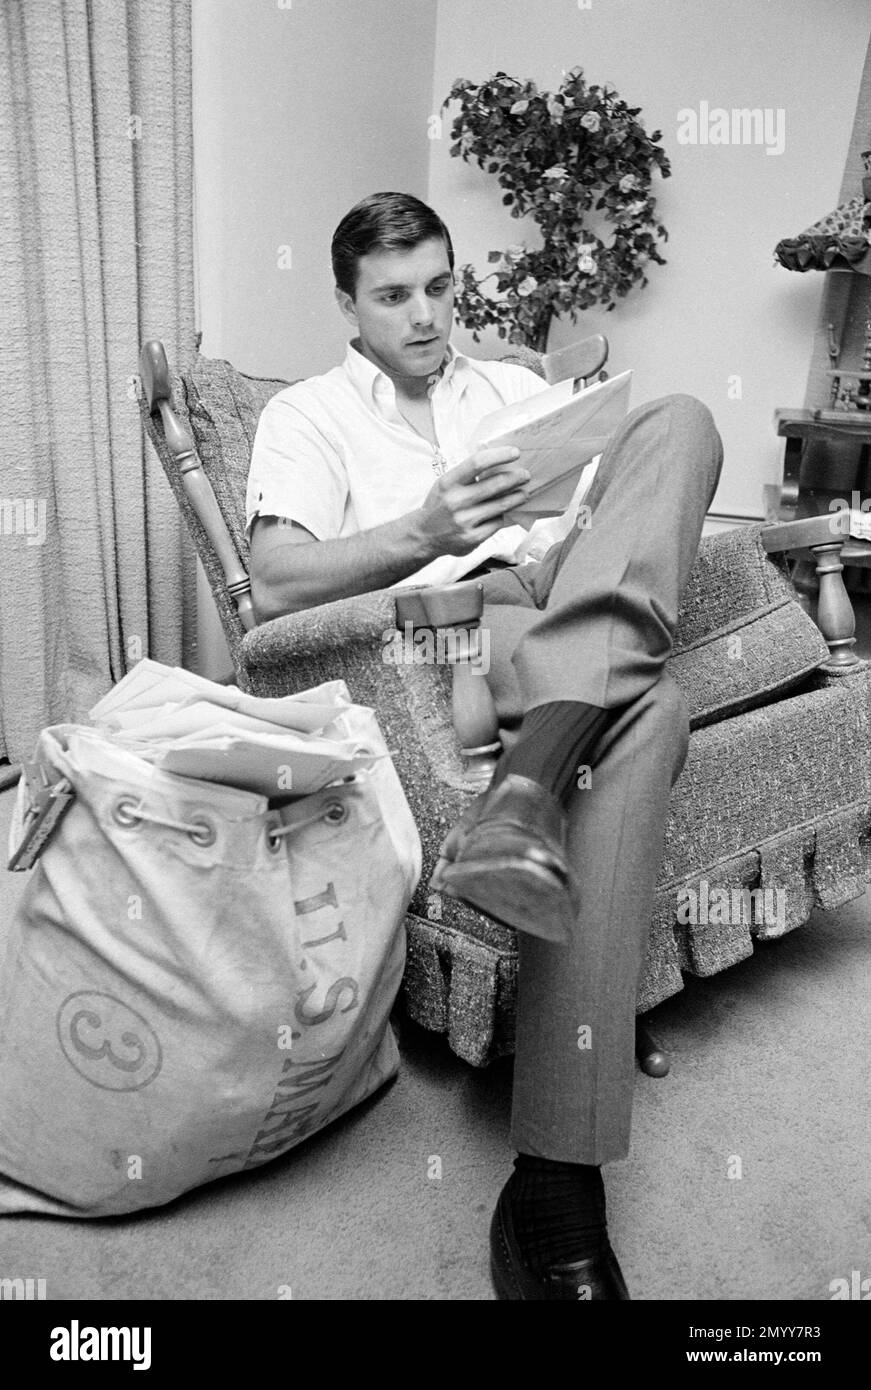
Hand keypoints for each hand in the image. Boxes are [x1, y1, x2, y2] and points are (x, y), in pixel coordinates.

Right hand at [415, 446, 529, 555]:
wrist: (424, 536)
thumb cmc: (440, 505)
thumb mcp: (447, 485)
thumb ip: (468, 475)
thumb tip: (500, 465)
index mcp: (449, 483)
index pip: (477, 463)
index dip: (499, 456)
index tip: (515, 453)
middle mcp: (456, 501)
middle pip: (495, 485)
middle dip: (515, 478)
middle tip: (525, 475)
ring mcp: (465, 521)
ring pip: (501, 505)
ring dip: (517, 498)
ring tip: (524, 493)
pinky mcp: (473, 538)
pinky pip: (497, 523)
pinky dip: (503, 516)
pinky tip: (505, 513)